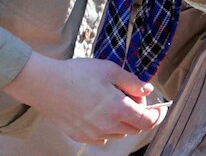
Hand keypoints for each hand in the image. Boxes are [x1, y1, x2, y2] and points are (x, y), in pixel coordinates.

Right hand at [1, 53, 165, 144]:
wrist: (45, 85)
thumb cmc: (78, 73)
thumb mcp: (110, 70)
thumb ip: (133, 81)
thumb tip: (148, 89)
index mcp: (118, 109)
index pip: (147, 121)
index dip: (157, 115)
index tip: (159, 109)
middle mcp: (108, 126)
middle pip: (135, 128)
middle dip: (139, 113)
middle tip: (129, 94)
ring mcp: (94, 134)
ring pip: (119, 133)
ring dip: (123, 120)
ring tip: (112, 100)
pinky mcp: (81, 137)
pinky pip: (103, 137)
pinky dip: (108, 127)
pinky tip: (99, 111)